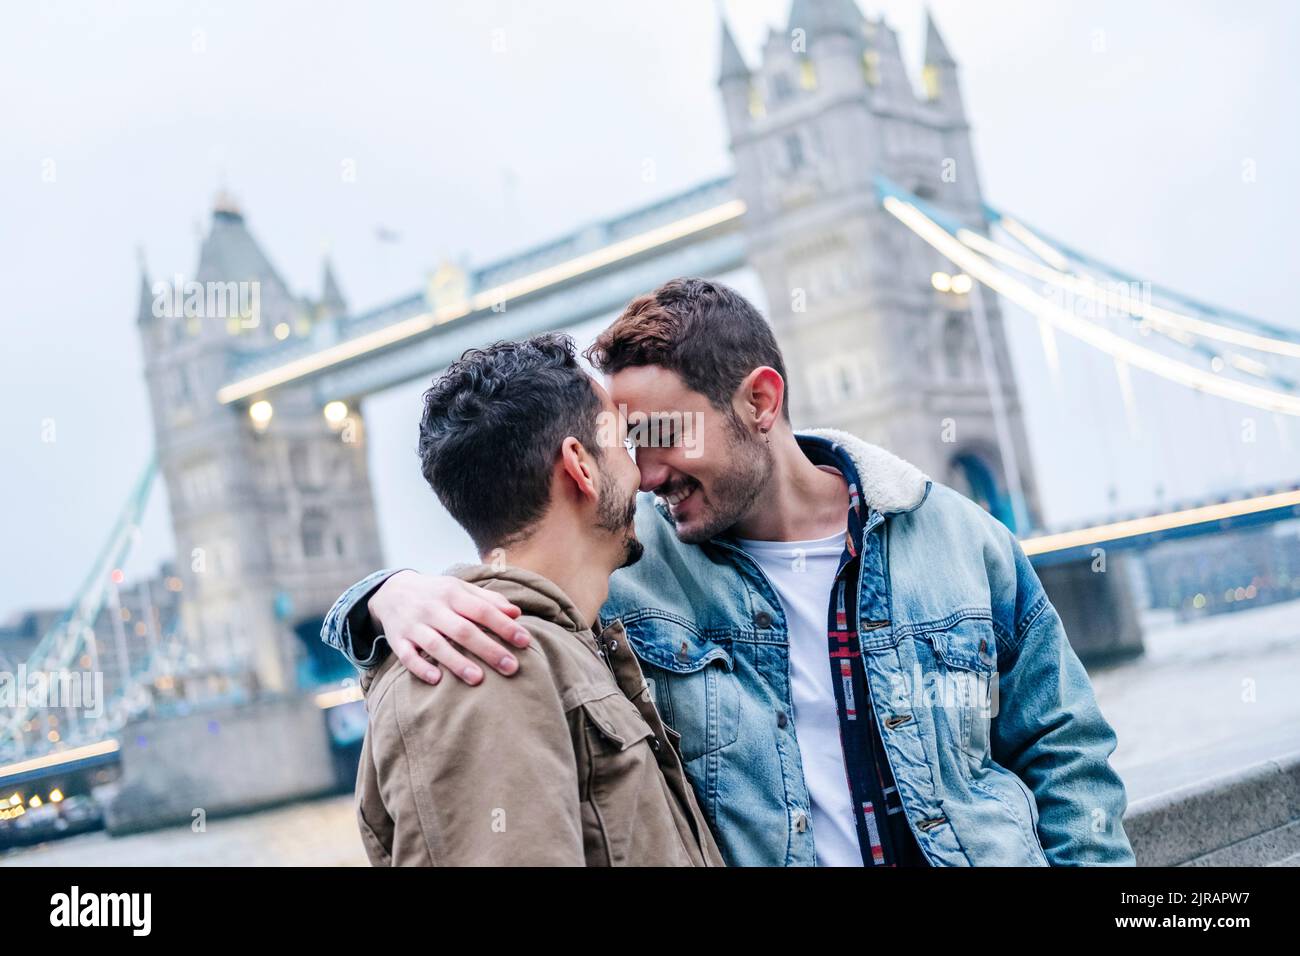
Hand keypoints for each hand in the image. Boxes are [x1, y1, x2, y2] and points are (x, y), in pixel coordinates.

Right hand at [369, 571, 528, 685]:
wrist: (391, 591)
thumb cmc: (436, 593)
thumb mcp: (460, 589)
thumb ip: (488, 601)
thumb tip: (516, 613)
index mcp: (452, 594)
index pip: (482, 610)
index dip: (503, 626)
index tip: (524, 641)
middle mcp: (433, 609)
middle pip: (462, 630)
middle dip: (488, 649)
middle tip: (511, 667)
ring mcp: (414, 625)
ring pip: (435, 644)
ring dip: (457, 662)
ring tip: (478, 679)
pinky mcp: (398, 640)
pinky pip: (407, 656)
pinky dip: (420, 668)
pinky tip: (437, 679)